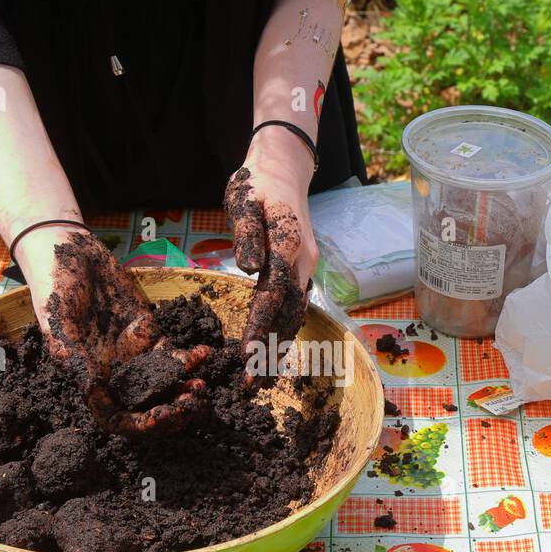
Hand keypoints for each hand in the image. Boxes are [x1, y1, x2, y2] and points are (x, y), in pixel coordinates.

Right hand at [14, 225, 210, 435]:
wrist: (71, 252)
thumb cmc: (55, 285)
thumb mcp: (57, 320)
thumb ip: (74, 355)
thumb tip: (94, 391)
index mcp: (88, 377)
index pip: (115, 416)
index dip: (139, 424)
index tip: (163, 416)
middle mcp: (111, 371)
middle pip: (144, 405)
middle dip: (169, 410)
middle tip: (192, 404)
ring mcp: (131, 354)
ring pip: (162, 383)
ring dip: (183, 389)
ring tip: (202, 386)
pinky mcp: (146, 333)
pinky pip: (171, 355)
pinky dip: (189, 359)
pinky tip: (204, 353)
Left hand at [225, 130, 317, 378]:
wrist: (285, 168)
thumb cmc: (257, 183)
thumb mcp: (243, 199)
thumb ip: (246, 233)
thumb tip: (249, 267)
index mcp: (288, 245)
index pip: (273, 294)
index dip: (259, 326)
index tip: (246, 354)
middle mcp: (303, 261)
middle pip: (289, 313)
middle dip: (271, 349)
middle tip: (252, 383)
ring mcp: (306, 265)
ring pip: (296, 313)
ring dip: (280, 345)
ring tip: (262, 377)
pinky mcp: (303, 268)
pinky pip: (295, 304)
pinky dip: (285, 329)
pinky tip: (274, 349)